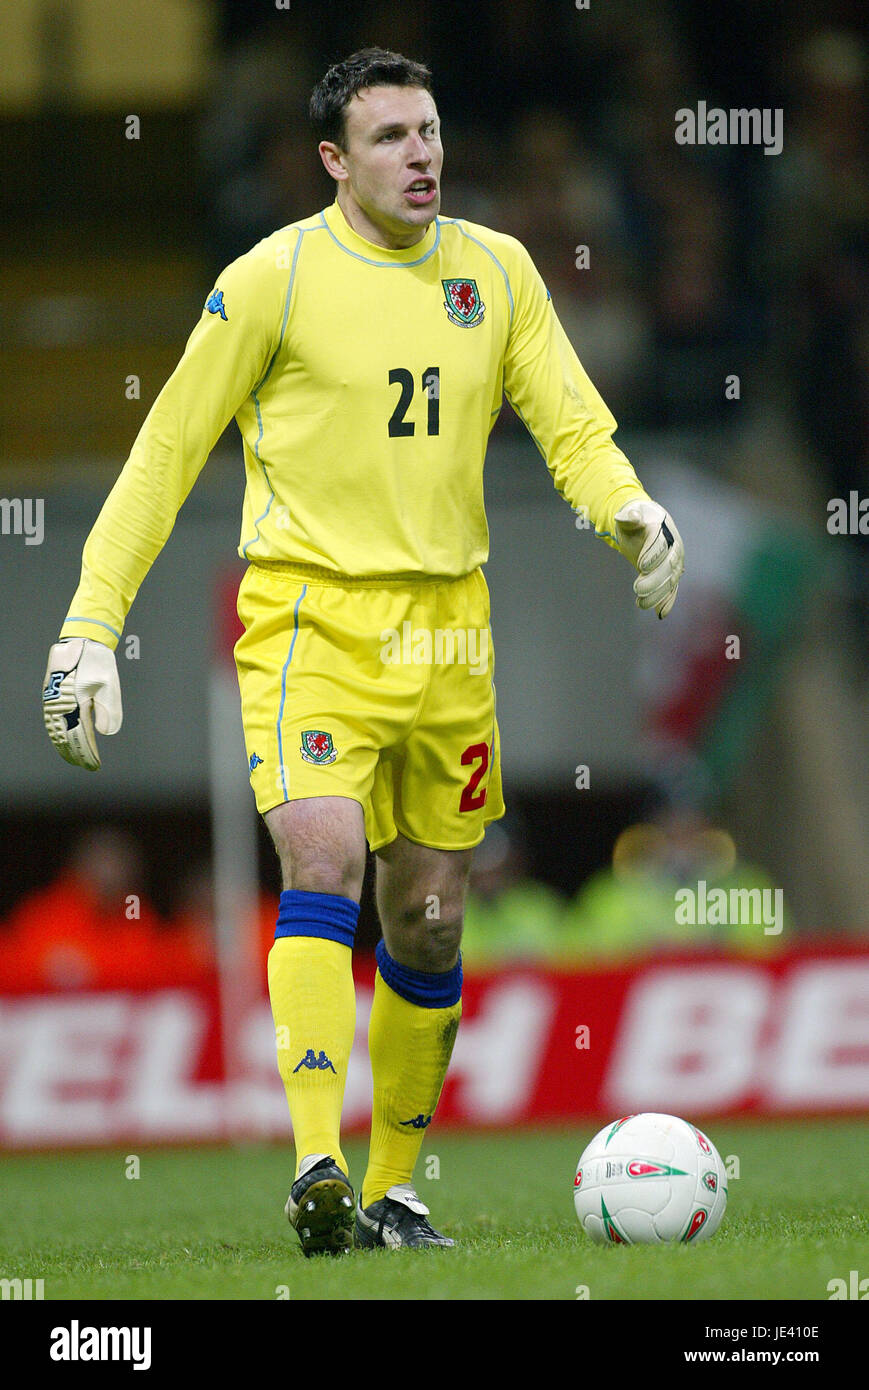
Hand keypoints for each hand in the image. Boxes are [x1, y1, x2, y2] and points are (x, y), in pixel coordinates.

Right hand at [42, 638, 122, 769]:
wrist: (81, 642)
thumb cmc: (97, 663)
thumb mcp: (109, 684)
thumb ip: (108, 709)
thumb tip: (104, 733)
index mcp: (75, 702)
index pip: (79, 736)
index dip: (86, 753)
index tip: (94, 765)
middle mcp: (60, 704)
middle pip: (65, 737)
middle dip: (75, 753)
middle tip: (86, 766)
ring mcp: (52, 700)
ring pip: (56, 730)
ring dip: (64, 746)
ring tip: (73, 759)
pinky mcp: (51, 697)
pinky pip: (52, 721)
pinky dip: (57, 734)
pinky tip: (62, 741)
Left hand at [614, 499, 683, 618]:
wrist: (646, 523)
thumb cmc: (635, 518)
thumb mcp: (629, 514)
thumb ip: (629, 517)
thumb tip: (628, 516)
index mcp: (664, 531)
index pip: (661, 545)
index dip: (652, 556)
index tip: (640, 567)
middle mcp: (673, 547)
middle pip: (668, 565)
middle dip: (654, 579)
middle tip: (637, 589)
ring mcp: (674, 562)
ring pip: (669, 580)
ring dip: (657, 594)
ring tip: (640, 603)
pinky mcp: (670, 574)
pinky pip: (671, 589)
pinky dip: (667, 601)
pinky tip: (660, 614)